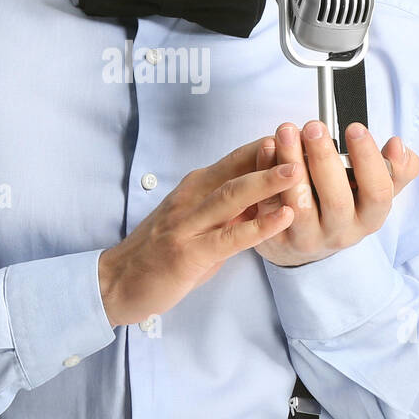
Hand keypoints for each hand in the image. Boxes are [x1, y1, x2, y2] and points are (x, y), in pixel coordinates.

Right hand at [97, 136, 298, 326]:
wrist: (118, 282)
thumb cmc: (161, 253)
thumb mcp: (197, 223)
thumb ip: (229, 210)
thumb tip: (268, 197)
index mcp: (193, 188)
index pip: (234, 160)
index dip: (266, 147)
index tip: (296, 137)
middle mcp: (190, 199)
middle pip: (235, 171)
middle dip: (270, 156)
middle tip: (301, 142)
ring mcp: (187, 225)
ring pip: (232, 196)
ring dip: (266, 182)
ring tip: (296, 171)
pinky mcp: (189, 253)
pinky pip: (229, 237)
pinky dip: (258, 226)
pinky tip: (281, 217)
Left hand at [247, 121, 418, 267]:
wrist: (306, 241)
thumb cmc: (344, 204)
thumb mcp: (373, 190)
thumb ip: (394, 168)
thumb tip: (397, 146)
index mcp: (369, 218)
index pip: (377, 193)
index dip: (367, 160)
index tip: (354, 128)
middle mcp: (340, 232)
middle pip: (336, 200)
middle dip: (324, 159)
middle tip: (314, 127)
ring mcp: (306, 238)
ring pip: (298, 205)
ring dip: (291, 163)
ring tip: (286, 132)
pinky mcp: (275, 237)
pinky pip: (268, 206)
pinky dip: (264, 174)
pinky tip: (266, 147)